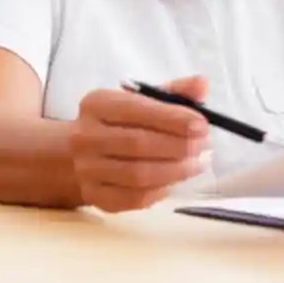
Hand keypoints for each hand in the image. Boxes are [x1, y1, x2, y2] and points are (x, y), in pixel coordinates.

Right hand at [70, 76, 211, 211]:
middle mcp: (84, 136)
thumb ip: (172, 92)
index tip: (202, 124)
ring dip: (175, 171)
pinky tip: (176, 181)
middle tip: (204, 145)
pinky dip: (161, 191)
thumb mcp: (141, 101)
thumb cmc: (119, 123)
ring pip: (137, 175)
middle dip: (178, 146)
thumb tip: (202, 84)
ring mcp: (86, 169)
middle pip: (137, 143)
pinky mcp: (93, 196)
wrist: (79, 154)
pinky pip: (134, 198)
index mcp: (97, 104)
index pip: (136, 109)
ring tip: (198, 164)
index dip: (172, 118)